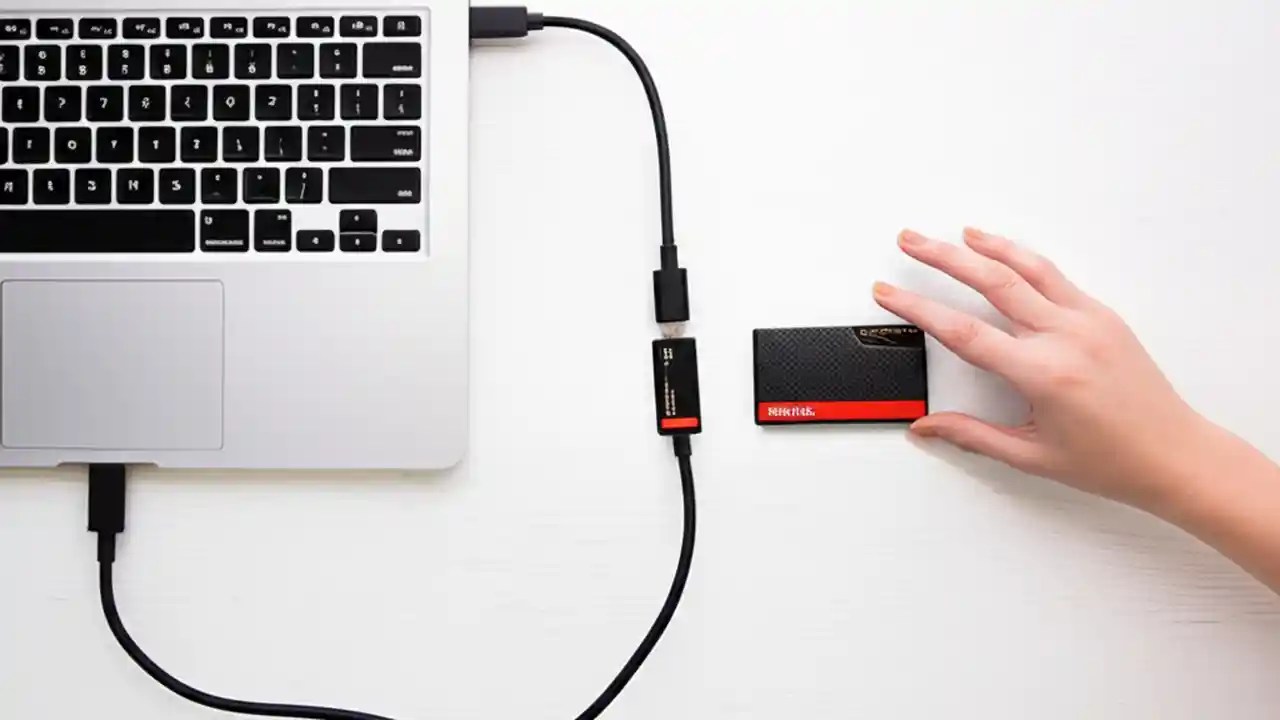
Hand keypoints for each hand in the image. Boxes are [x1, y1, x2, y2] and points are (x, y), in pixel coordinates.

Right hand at [874, 228, 1210, 510]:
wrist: (1176, 455)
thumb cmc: (1112, 460)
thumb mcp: (1031, 455)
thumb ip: (972, 435)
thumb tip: (927, 427)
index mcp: (1043, 374)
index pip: (964, 332)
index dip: (919, 309)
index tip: (891, 294)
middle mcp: (1066, 338)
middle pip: (992, 281)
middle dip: (944, 257)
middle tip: (911, 241)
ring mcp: (1089, 321)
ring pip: (1028, 268)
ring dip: (987, 246)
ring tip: (957, 234)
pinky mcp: (1104, 316)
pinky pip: (1056, 277)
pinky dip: (1025, 260)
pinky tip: (1006, 254)